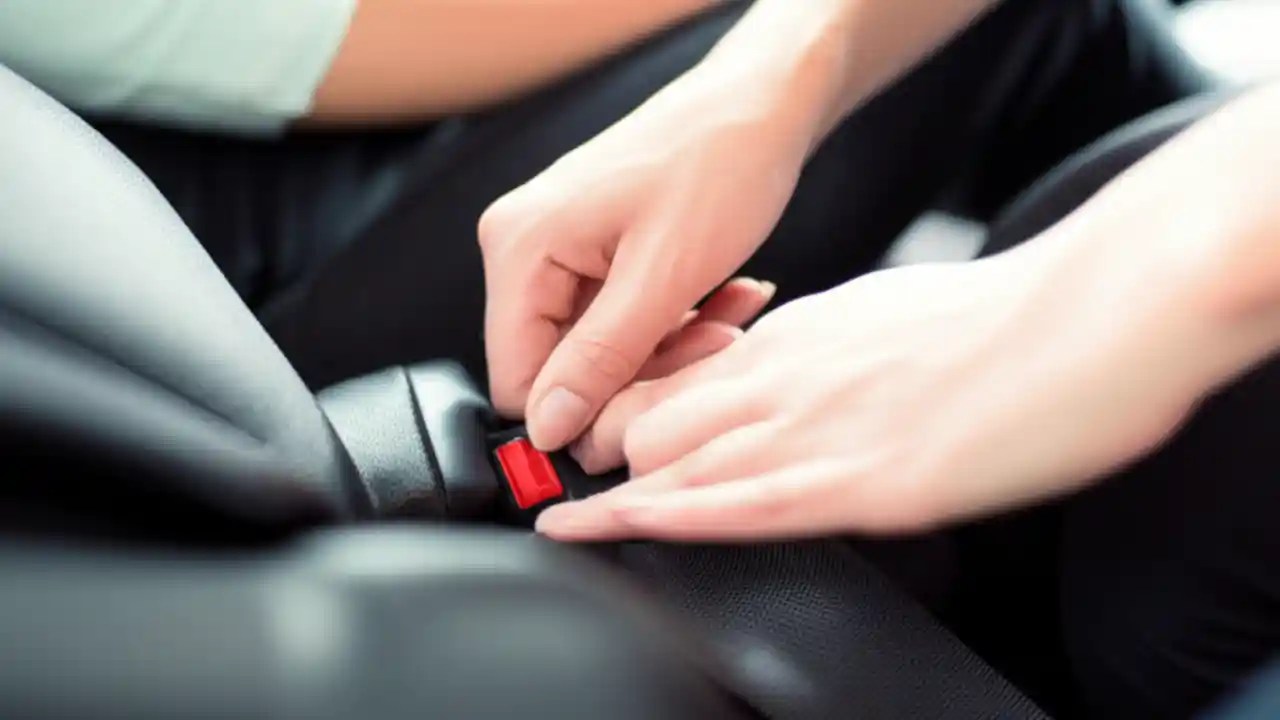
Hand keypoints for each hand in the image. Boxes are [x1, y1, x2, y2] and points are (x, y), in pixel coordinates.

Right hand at [478, 72, 812, 449]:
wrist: (760, 104)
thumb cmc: (717, 164)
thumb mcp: (664, 277)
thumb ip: (600, 358)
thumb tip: (548, 428)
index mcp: (521, 247)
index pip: (517, 381)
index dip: (580, 415)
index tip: (650, 413)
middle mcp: (524, 247)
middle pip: (560, 368)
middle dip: (642, 374)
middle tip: (713, 348)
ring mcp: (558, 248)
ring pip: (599, 350)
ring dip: (670, 349)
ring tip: (729, 317)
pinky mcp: (591, 252)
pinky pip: (620, 320)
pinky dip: (675, 322)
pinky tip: (724, 299)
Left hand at [537, 238, 1208, 540]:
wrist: (1089, 319)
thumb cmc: (1003, 322)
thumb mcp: (886, 323)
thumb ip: (830, 357)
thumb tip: (798, 385)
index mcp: (799, 339)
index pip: (677, 378)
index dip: (626, 415)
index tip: (594, 442)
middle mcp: (789, 377)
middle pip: (655, 419)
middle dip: (608, 461)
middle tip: (574, 493)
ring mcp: (820, 430)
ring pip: (675, 459)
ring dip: (616, 494)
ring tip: (565, 520)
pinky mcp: (864, 482)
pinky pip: (737, 504)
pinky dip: (666, 517)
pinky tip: (614, 526)